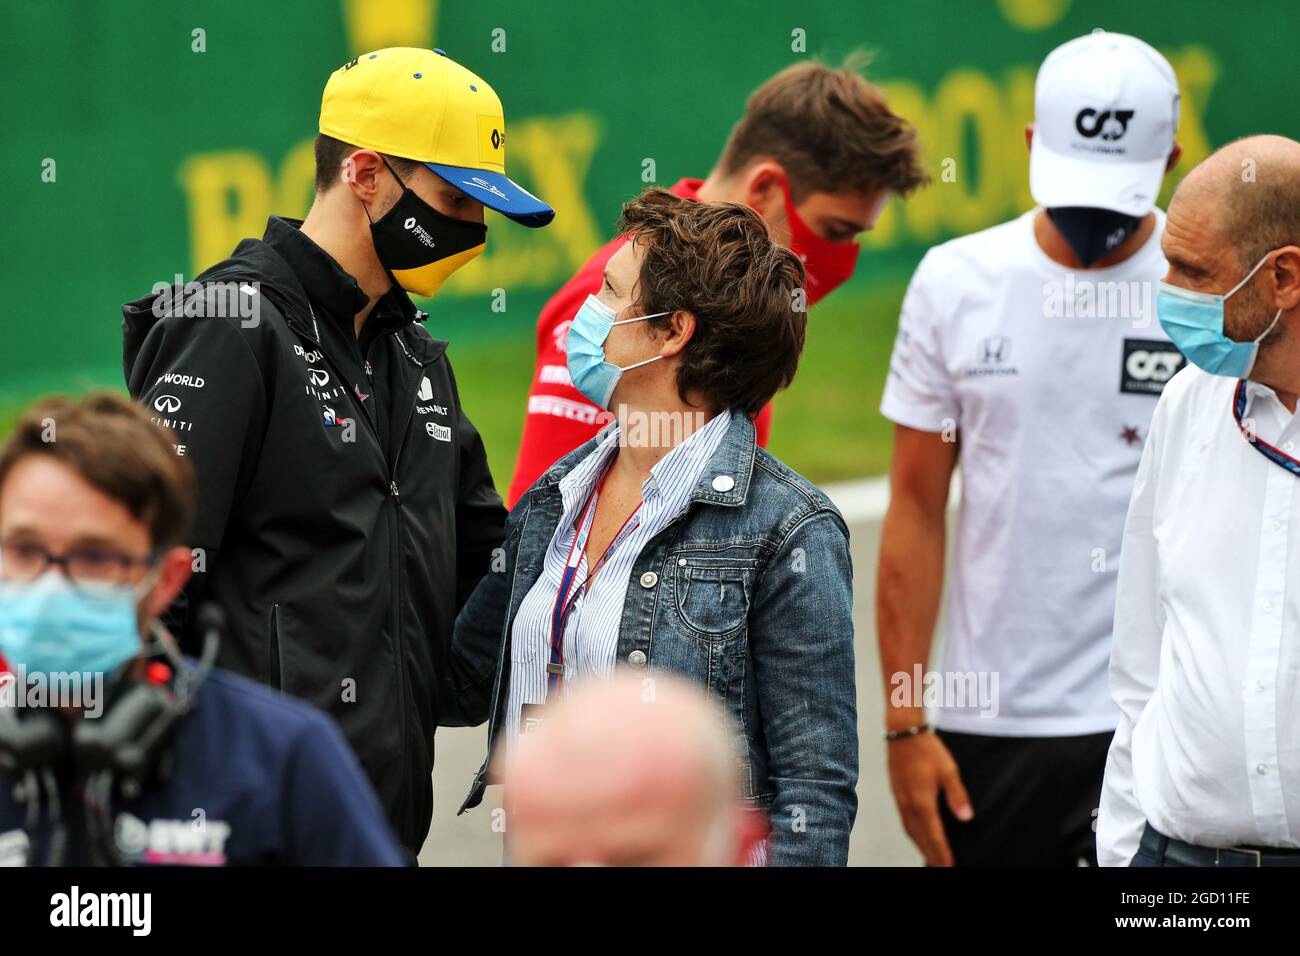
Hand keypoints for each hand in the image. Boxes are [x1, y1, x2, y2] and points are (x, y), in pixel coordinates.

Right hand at [887, 730, 973, 865]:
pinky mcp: (897, 793)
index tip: (949, 866)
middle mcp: (908, 805)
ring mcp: (900, 799)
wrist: (902, 733)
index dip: (941, 853)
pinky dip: (912, 834)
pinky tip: (917, 834)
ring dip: (920, 846)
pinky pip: (904, 821)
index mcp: (922, 802)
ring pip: (910, 831)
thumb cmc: (927, 750)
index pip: (933, 835)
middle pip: (919, 838)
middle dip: (930, 855)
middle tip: (939, 868)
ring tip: (929, 858)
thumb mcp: (949, 770)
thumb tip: (966, 817)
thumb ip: (957, 795)